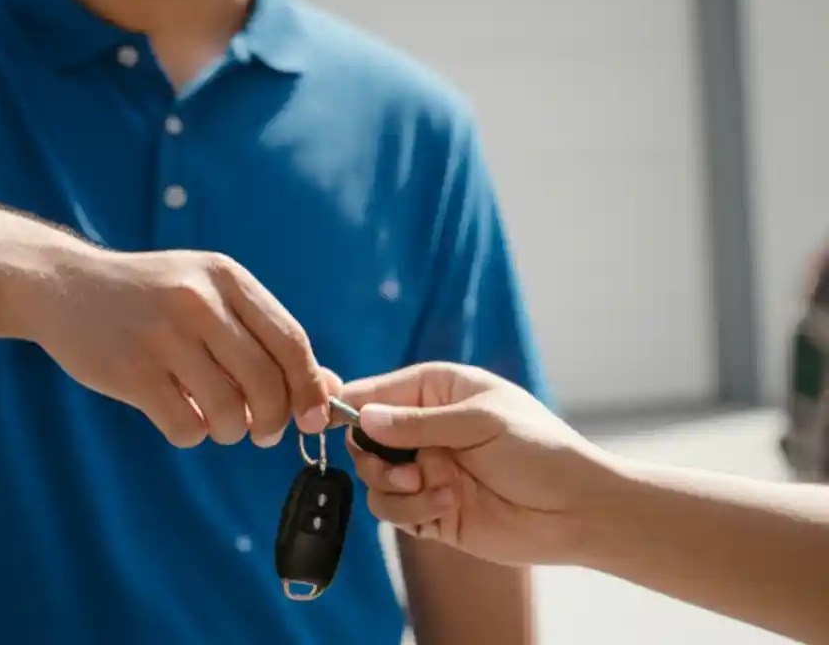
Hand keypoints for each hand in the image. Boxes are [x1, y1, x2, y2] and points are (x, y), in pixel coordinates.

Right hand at [25, 249, 329, 447]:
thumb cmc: (151, 298)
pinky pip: (185, 426)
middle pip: (266, 383)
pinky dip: (190, 434)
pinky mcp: (130, 371)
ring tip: (215, 420)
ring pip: (229, 411)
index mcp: (226, 277)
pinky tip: (176, 415)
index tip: (311, 418)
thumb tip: (329, 391)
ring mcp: (162, 335)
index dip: (310, 388)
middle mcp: (198, 301)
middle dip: (273, 420)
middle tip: (261, 431)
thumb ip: (263, 337)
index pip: (291, 341)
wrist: (64, 285)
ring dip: (231, 431)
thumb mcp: (208, 295)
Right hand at [342, 363, 611, 565]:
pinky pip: (394, 511)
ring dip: (394, 487)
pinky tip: (448, 506)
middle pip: (363, 439)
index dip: (347, 404)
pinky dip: (411, 511)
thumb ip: (418, 423)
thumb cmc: (540, 451)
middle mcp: (423, 429)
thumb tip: (363, 418)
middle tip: (403, 469)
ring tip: (429, 487)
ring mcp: (425, 470)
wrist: (577, 511)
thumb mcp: (480, 423)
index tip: (324, 419)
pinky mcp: (429, 509)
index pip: (375, 391)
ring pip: (373, 479)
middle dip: (373, 457)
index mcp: (436, 391)